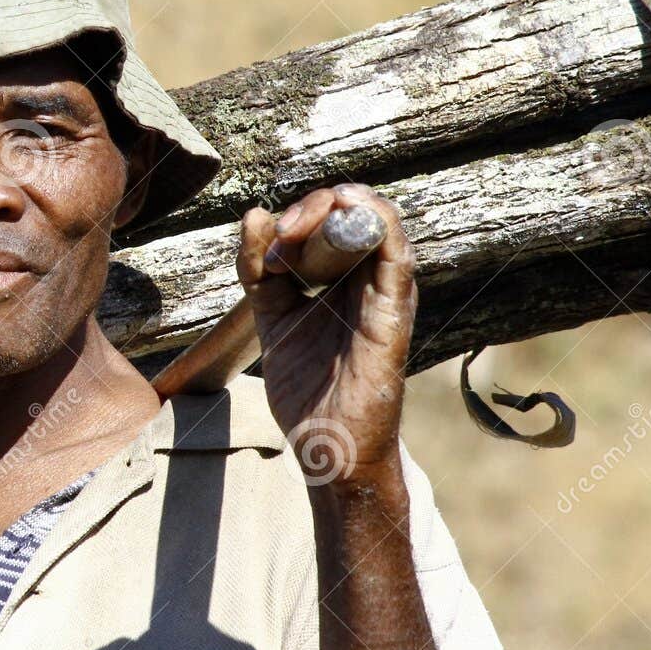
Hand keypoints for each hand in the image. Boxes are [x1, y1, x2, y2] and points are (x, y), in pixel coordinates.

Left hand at [236, 182, 416, 484]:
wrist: (325, 445)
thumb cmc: (307, 388)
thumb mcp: (273, 318)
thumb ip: (260, 272)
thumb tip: (254, 214)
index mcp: (341, 281)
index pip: (329, 221)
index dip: (298, 214)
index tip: (264, 235)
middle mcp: (367, 280)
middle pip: (350, 214)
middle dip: (311, 208)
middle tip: (279, 233)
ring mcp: (383, 292)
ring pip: (376, 220)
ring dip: (335, 206)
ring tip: (296, 226)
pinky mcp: (394, 308)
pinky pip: (396, 250)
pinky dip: (375, 218)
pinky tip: (346, 205)